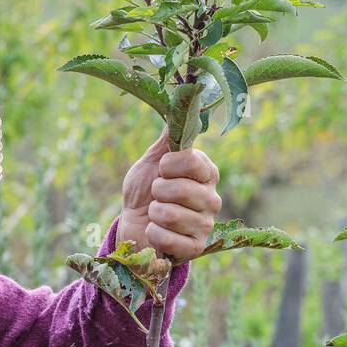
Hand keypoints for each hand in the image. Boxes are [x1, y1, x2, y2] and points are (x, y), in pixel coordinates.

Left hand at [117, 128, 221, 260]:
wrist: (134, 224)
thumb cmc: (145, 191)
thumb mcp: (154, 159)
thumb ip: (169, 135)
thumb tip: (182, 97)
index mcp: (207, 173)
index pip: (193, 161)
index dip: (169, 165)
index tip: (161, 170)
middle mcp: (212, 198)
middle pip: (181, 189)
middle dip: (158, 192)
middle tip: (157, 196)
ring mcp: (205, 225)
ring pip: (170, 214)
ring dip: (154, 214)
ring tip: (156, 215)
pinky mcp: (195, 249)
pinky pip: (166, 237)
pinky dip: (153, 234)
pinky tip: (156, 233)